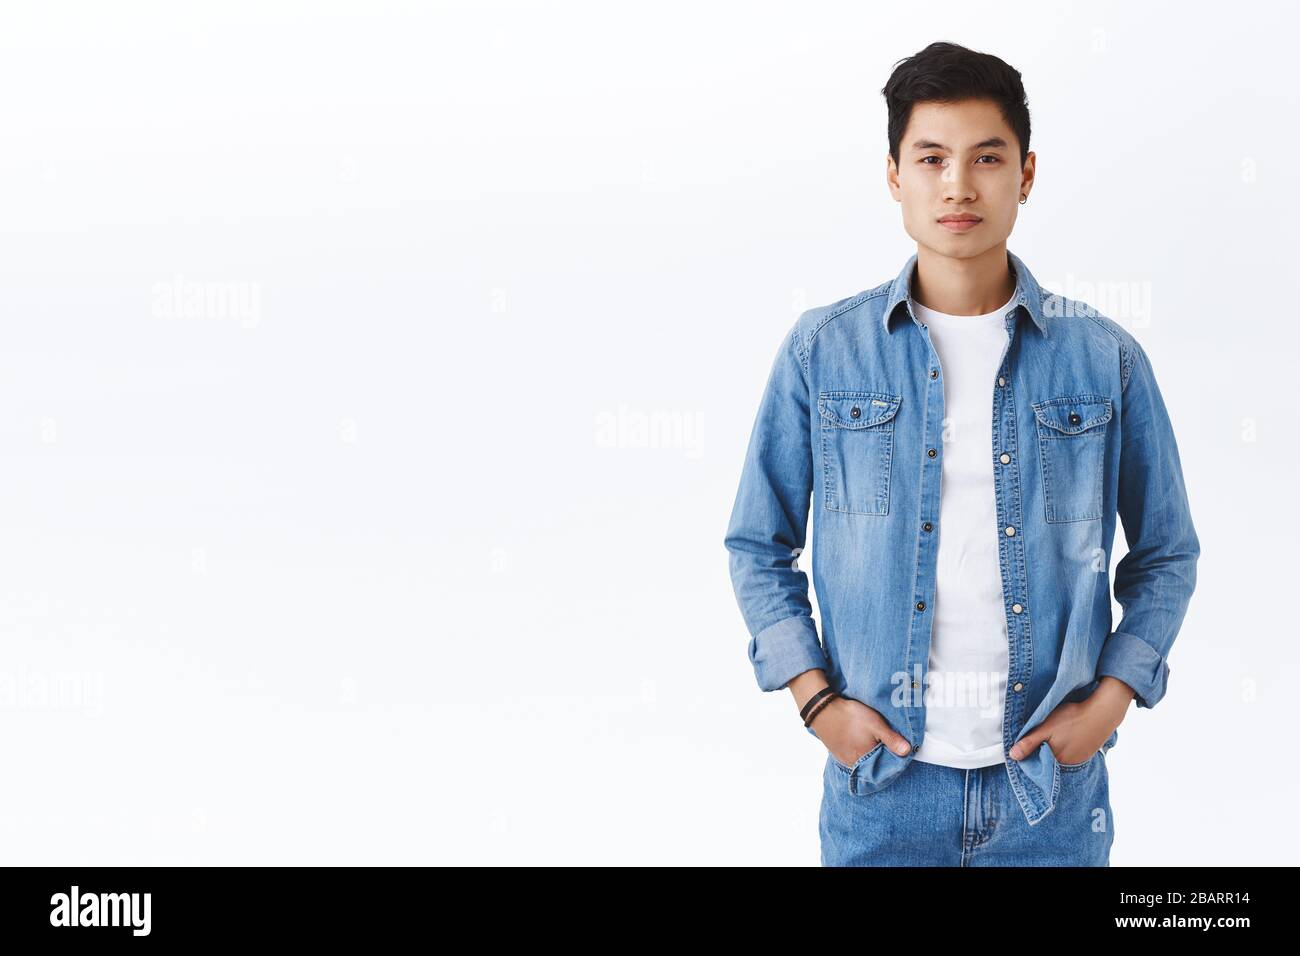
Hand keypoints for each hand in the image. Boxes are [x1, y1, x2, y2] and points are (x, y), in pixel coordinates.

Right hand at [808, 696, 911, 765]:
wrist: (823, 710)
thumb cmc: (850, 716)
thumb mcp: (875, 724)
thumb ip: (891, 740)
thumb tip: (908, 752)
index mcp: (866, 761)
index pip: (886, 767)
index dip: (894, 758)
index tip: (899, 749)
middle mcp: (855, 765)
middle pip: (875, 765)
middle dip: (883, 757)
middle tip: (886, 743)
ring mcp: (845, 761)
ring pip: (864, 762)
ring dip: (871, 754)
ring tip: (874, 742)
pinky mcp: (839, 754)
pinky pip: (854, 758)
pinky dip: (861, 752)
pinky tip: (862, 742)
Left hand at [1008, 678, 1132, 763]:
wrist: (1101, 713)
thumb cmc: (1072, 719)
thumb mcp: (1046, 728)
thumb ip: (1029, 743)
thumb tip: (1012, 756)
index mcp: (1055, 759)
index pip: (1036, 763)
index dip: (1029, 753)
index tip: (1027, 742)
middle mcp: (1067, 765)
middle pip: (1047, 761)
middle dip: (1040, 751)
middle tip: (1041, 734)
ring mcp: (1078, 760)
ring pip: (1058, 758)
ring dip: (1053, 749)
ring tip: (1054, 734)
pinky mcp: (1086, 754)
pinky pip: (1070, 755)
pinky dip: (1065, 747)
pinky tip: (1065, 736)